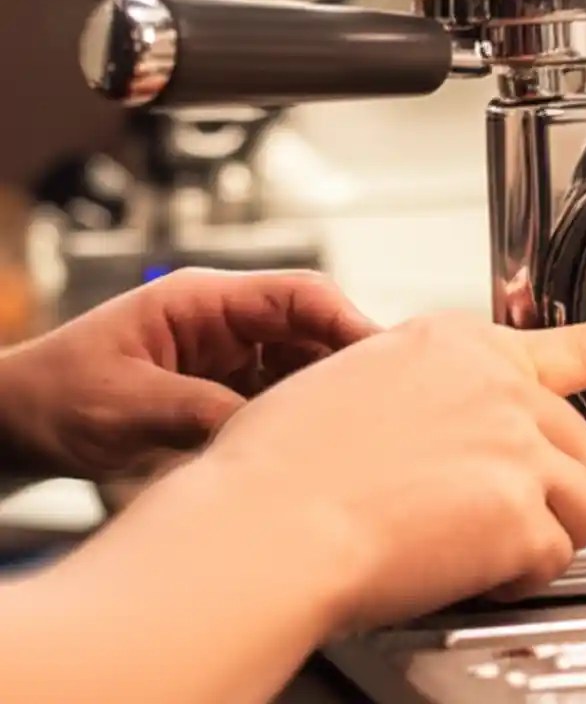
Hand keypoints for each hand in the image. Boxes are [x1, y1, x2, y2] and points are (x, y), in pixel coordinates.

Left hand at [0, 268, 379, 479]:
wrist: (13, 423)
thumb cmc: (53, 397)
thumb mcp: (127, 406)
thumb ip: (204, 412)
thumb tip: (274, 432)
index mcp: (202, 300)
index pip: (301, 297)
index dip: (351, 325)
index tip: (385, 365)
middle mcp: (225, 322)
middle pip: (315, 331)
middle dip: (350, 367)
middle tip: (382, 412)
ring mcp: (228, 356)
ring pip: (305, 368)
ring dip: (325, 400)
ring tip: (350, 438)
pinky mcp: (226, 390)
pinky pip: (280, 399)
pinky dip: (299, 423)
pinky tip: (312, 451)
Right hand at [191, 312, 585, 628]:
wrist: (267, 523)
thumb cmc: (280, 466)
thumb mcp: (347, 382)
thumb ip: (423, 391)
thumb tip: (438, 416)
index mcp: (453, 346)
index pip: (554, 346)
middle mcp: (497, 388)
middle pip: (577, 441)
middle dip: (546, 482)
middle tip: (492, 511)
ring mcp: (516, 449)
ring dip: (548, 531)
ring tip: (488, 547)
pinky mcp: (522, 514)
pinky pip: (556, 556)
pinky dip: (519, 575)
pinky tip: (469, 571)